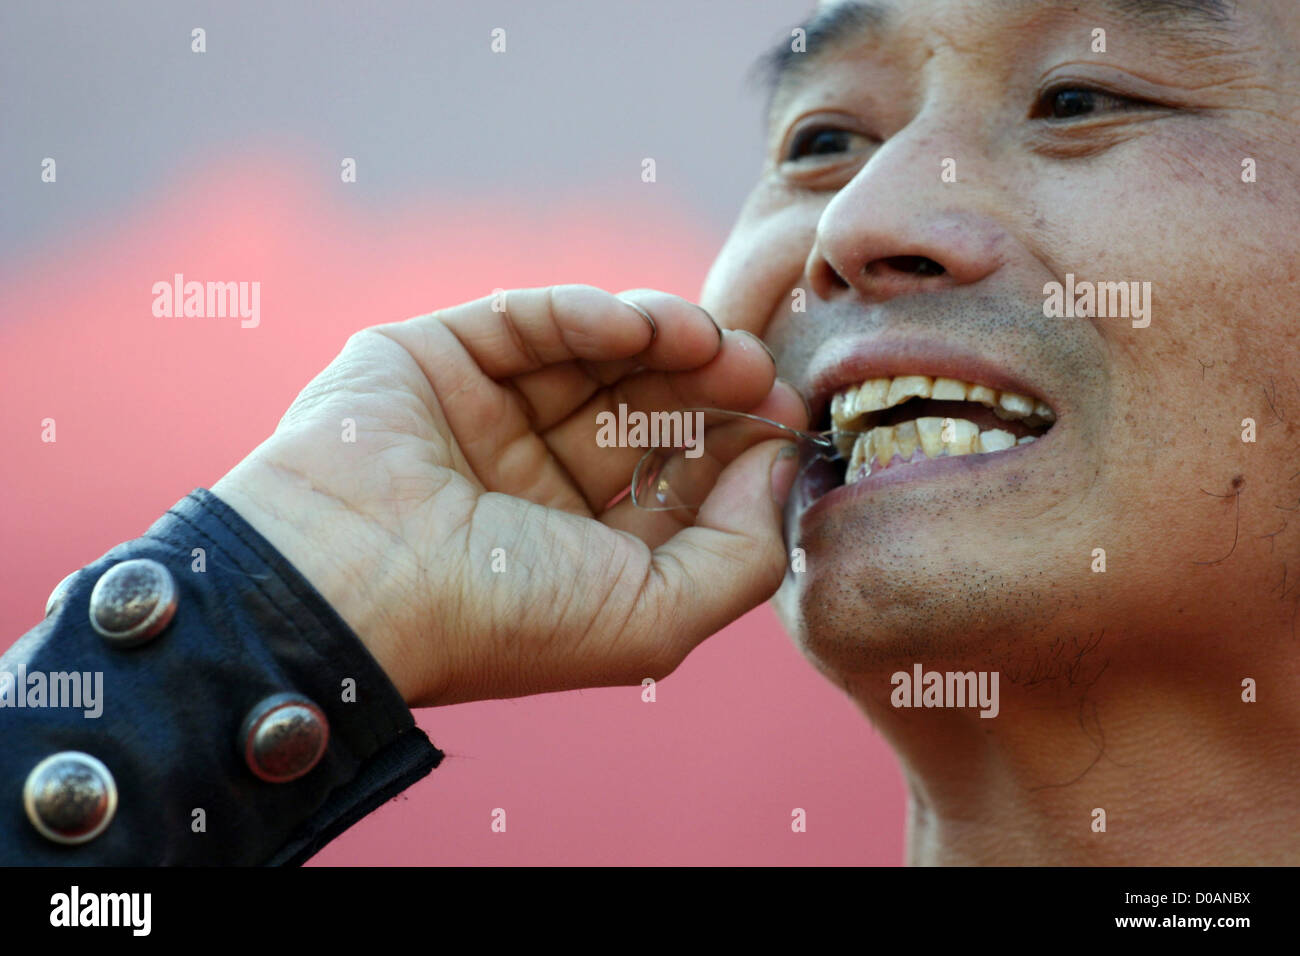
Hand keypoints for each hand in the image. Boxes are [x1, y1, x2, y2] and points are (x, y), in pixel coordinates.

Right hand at [212, 286, 805, 706]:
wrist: (348, 585)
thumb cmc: (504, 616)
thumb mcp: (656, 617)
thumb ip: (741, 553)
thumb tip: (778, 465)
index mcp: (578, 547)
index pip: (675, 479)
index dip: (735, 444)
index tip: (786, 415)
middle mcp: (533, 480)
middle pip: (644, 410)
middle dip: (707, 384)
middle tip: (755, 364)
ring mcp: (483, 416)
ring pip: (594, 356)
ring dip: (662, 337)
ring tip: (708, 338)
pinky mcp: (435, 356)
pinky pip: (527, 319)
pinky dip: (586, 313)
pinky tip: (635, 325)